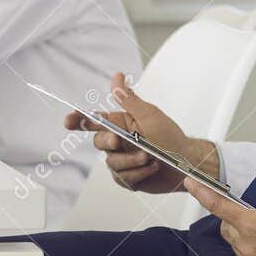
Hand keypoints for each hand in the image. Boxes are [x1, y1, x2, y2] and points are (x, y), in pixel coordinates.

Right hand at [63, 72, 213, 193]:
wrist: (187, 163)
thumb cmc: (170, 137)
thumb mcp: (149, 114)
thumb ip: (128, 98)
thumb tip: (116, 77)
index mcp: (121, 124)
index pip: (93, 121)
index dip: (78, 120)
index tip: (68, 121)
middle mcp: (119, 142)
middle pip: (99, 142)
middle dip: (108, 141)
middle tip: (118, 140)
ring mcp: (122, 161)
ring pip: (112, 163)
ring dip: (132, 159)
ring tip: (150, 156)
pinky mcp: (128, 178)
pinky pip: (123, 178)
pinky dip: (139, 173)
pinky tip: (151, 167)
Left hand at [187, 181, 255, 255]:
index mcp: (253, 226)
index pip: (219, 206)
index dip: (201, 193)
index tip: (189, 183)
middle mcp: (247, 246)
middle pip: (226, 227)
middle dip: (237, 220)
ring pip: (236, 242)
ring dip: (246, 235)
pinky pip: (247, 255)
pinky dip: (255, 248)